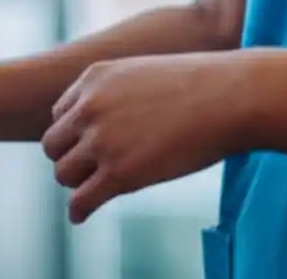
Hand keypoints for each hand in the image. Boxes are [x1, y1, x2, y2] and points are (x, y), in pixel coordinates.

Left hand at [41, 52, 257, 223]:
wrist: (232, 96)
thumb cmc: (203, 84)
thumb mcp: (146, 72)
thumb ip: (120, 91)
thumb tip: (119, 118)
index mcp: (94, 78)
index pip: (60, 114)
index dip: (74, 133)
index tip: (90, 145)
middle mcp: (89, 107)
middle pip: (53, 145)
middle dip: (69, 158)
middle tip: (89, 170)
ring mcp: (102, 141)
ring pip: (63, 174)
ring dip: (76, 184)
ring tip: (93, 189)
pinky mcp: (119, 173)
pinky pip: (81, 200)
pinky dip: (78, 211)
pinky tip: (83, 215)